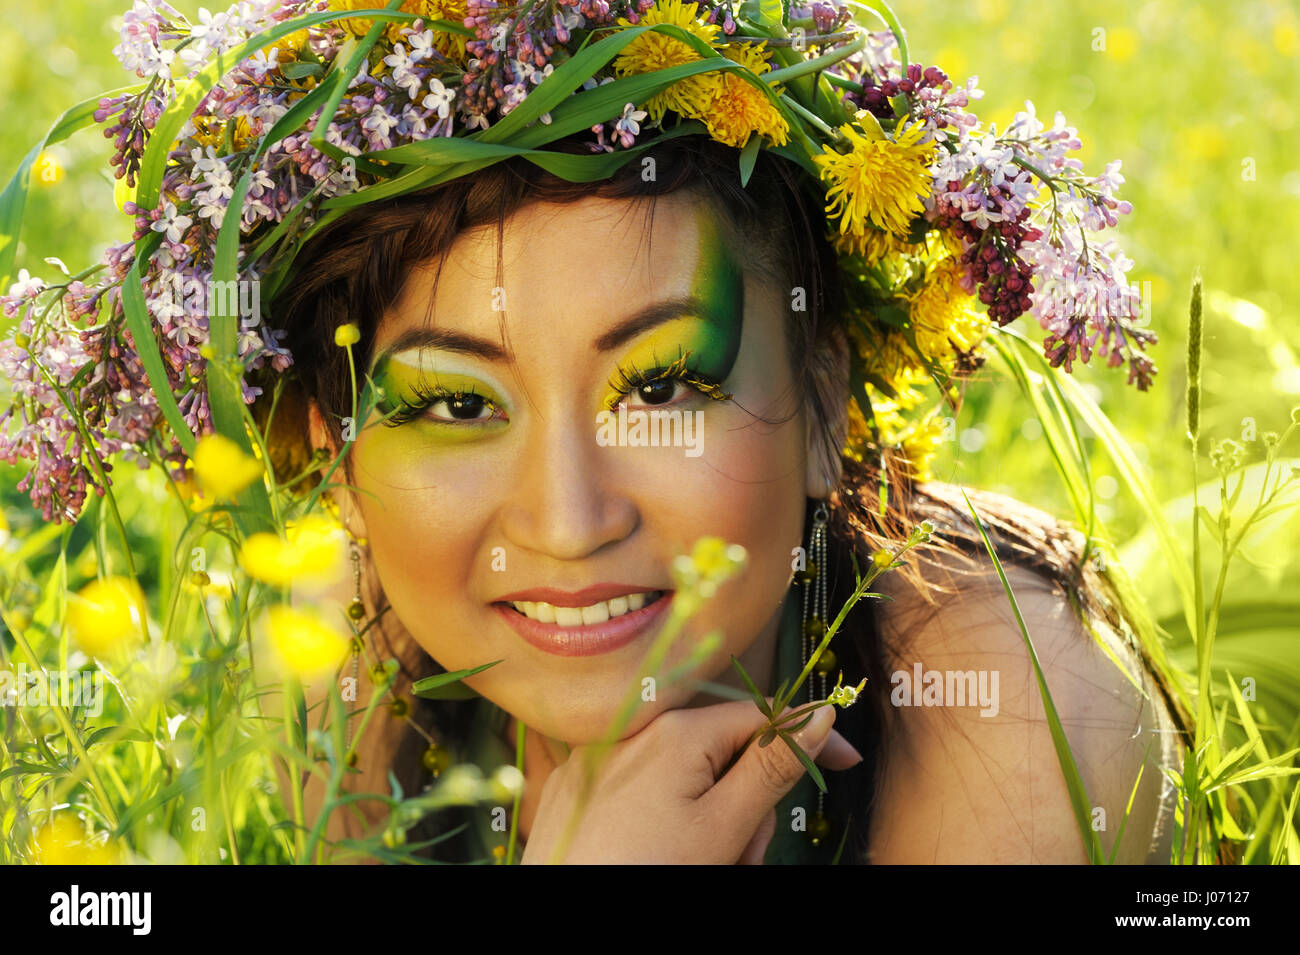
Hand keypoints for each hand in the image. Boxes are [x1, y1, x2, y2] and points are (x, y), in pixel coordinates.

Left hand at [519, 700, 862, 863]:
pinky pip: (641, 785)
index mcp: (677, 730)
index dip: (808, 737)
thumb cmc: (648, 872)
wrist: (567, 908)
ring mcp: (600, 755)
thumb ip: (773, 766)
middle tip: (744, 851)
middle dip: (747, 799)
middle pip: (724, 750)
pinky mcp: (576, 784)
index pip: (763, 715)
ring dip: (709, 814)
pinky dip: (663, 815)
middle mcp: (636, 728)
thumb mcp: (725, 826)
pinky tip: (660, 854)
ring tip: (703, 862)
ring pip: (685, 773)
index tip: (846, 761)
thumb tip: (818, 714)